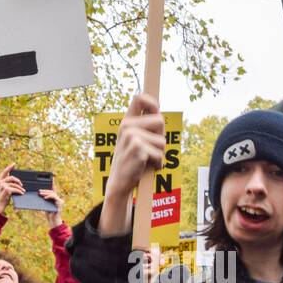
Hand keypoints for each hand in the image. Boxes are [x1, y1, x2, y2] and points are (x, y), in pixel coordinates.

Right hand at [0, 164, 23, 214]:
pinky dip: (19, 191)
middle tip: (21, 184)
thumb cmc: (3, 197)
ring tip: (23, 190)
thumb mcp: (4, 189)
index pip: (5, 172)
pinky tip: (21, 193)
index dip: (10, 167)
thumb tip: (15, 179)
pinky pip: (14, 189)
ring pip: (14, 184)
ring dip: (19, 187)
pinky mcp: (5, 190)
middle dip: (18, 180)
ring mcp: (2, 186)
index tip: (14, 164)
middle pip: (11, 177)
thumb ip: (7, 183)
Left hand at [40, 181, 63, 228]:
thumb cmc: (48, 213)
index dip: (52, 183)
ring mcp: (60, 201)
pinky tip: (44, 197)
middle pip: (51, 191)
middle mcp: (58, 198)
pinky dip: (49, 197)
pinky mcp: (60, 203)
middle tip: (39, 191)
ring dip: (46, 193)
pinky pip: (54, 198)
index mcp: (54, 198)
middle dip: (45, 190)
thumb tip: (37, 194)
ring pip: (52, 193)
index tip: (51, 178)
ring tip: (40, 193)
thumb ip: (43, 200)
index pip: (52, 189)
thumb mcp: (44, 205)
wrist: (53, 221)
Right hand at [99, 94, 165, 234]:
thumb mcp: (135, 141)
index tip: (156, 108)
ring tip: (147, 160)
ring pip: (162, 141)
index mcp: (126, 122)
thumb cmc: (132, 161)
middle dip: (161, 137)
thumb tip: (159, 114)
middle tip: (150, 149)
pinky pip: (160, 155)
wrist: (119, 183)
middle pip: (160, 121)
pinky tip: (146, 167)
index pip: (139, 99)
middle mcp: (127, 126)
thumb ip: (146, 128)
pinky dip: (157, 164)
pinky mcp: (137, 148)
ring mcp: (131, 137)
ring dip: (160, 154)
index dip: (152, 100)